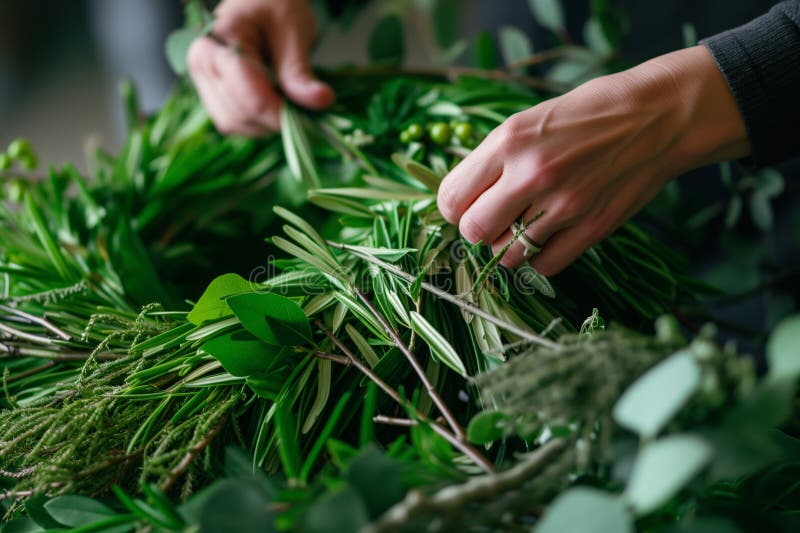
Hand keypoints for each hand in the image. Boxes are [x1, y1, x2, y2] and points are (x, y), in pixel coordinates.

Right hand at [187, 0, 334, 134]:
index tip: (310, 118)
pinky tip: (276, 107)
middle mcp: (202, 61)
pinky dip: (258, 123)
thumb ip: (299, 70)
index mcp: (220, 38)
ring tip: (290, 105)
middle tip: (305, 111)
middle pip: (239, 113)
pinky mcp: (212, 94)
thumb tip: (321, 101)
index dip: (280, 113)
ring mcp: (203, 79)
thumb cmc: (276, 6)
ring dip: (266, 124)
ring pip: (234, 123)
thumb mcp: (294, 31)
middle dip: (274, 119)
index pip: (248, 94)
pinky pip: (234, 122)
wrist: (261, 1)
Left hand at [437, 46, 749, 275]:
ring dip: (508, 247)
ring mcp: (564, 205)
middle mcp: (532, 175)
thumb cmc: (589, 113)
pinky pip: (543, 266)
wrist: (659, 115)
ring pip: (507, 256)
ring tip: (523, 227)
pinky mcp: (592, 228)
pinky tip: (546, 240)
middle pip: (474, 232)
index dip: (454, 207)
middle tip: (494, 218)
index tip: (466, 205)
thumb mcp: (529, 120)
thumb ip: (494, 159)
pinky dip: (538, 259)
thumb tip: (463, 198)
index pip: (451, 198)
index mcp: (509, 142)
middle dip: (478, 230)